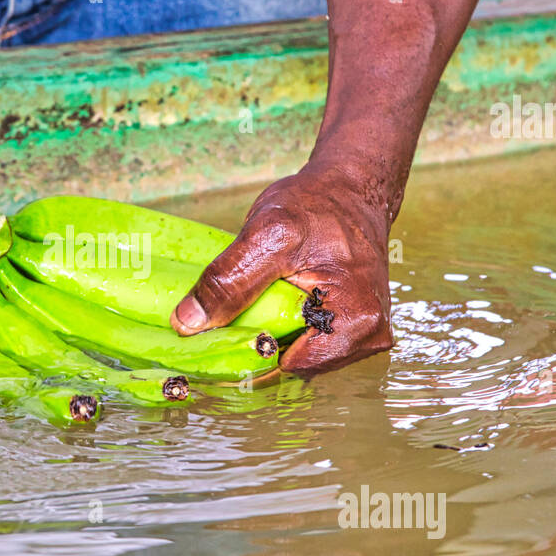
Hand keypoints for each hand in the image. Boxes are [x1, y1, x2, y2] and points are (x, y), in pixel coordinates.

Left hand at [170, 164, 393, 374]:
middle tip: (233, 311)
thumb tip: (188, 323)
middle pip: (292, 366)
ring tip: (254, 303)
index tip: (217, 334)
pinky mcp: (349, 328)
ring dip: (268, 335)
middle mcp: (367, 337)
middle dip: (257, 344)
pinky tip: (268, 305)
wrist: (348, 188)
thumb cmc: (317, 205)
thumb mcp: (267, 235)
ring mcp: (360, 335)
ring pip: (295, 356)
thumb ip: (230, 280)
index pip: (286, 367)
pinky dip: (280, 328)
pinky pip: (304, 342)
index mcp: (355, 322)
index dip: (246, 352)